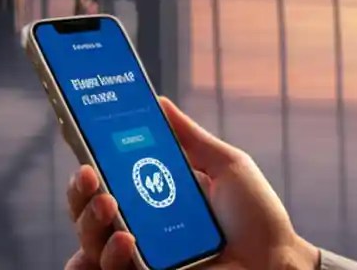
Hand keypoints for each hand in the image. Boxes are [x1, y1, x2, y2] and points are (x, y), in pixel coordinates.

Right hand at [64, 97, 318, 269]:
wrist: (277, 259)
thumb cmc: (256, 216)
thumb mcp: (226, 166)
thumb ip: (191, 138)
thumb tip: (159, 102)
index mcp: (153, 197)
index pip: (106, 183)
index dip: (88, 168)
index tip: (80, 145)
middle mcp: (141, 227)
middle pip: (88, 212)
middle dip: (79, 193)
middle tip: (89, 174)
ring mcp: (143, 257)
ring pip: (91, 243)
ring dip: (90, 221)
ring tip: (109, 204)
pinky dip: (111, 256)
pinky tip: (126, 240)